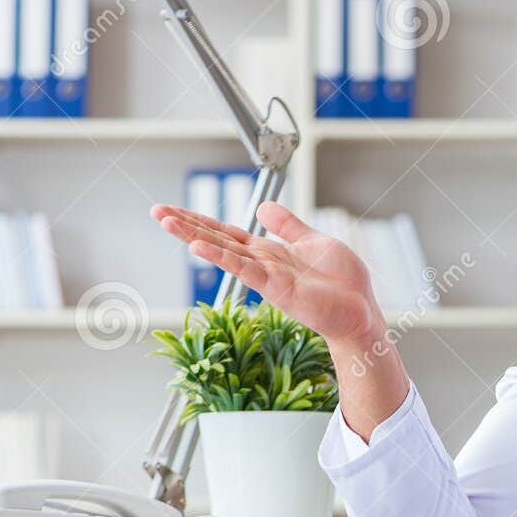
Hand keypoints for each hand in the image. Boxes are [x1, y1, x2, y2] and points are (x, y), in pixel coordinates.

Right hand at [151, 200, 379, 345]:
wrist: (361, 310)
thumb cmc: (341, 283)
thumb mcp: (313, 241)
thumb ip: (288, 225)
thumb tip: (262, 206)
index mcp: (269, 252)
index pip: (227, 233)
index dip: (200, 221)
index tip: (172, 210)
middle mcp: (262, 264)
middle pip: (217, 239)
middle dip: (186, 226)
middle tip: (155, 212)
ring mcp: (267, 277)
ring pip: (224, 251)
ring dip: (194, 237)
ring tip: (166, 222)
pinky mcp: (277, 289)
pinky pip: (245, 269)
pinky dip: (222, 257)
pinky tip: (200, 247)